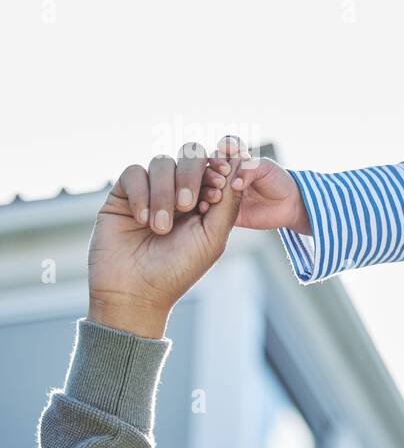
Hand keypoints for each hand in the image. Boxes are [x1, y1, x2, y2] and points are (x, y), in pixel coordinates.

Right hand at [87, 138, 248, 337]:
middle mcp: (178, 191)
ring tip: (162, 227)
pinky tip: (142, 220)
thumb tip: (236, 166)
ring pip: (161, 162)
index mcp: (206, 200)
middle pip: (189, 156)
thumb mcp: (213, 237)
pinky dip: (141, 194)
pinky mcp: (122, 195)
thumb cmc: (179, 268)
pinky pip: (133, 173)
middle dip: (192, 175)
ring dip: (164, 193)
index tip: (218, 186)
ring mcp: (150, 190)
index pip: (215, 167)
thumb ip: (227, 202)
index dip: (218, 169)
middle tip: (189, 205)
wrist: (136, 291)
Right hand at [198, 144, 308, 233]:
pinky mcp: (220, 208)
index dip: (224, 146)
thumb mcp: (266, 169)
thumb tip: (233, 183)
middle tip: (223, 177)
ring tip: (217, 194)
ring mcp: (221, 189)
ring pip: (203, 184)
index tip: (229, 151)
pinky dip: (202, 205)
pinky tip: (205, 207)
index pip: (224, 146)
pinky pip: (206, 206)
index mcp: (236, 158)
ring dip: (205, 187)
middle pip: (208, 164)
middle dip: (213, 169)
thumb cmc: (278, 182)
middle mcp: (225, 172)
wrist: (288, 206)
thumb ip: (249, 170)